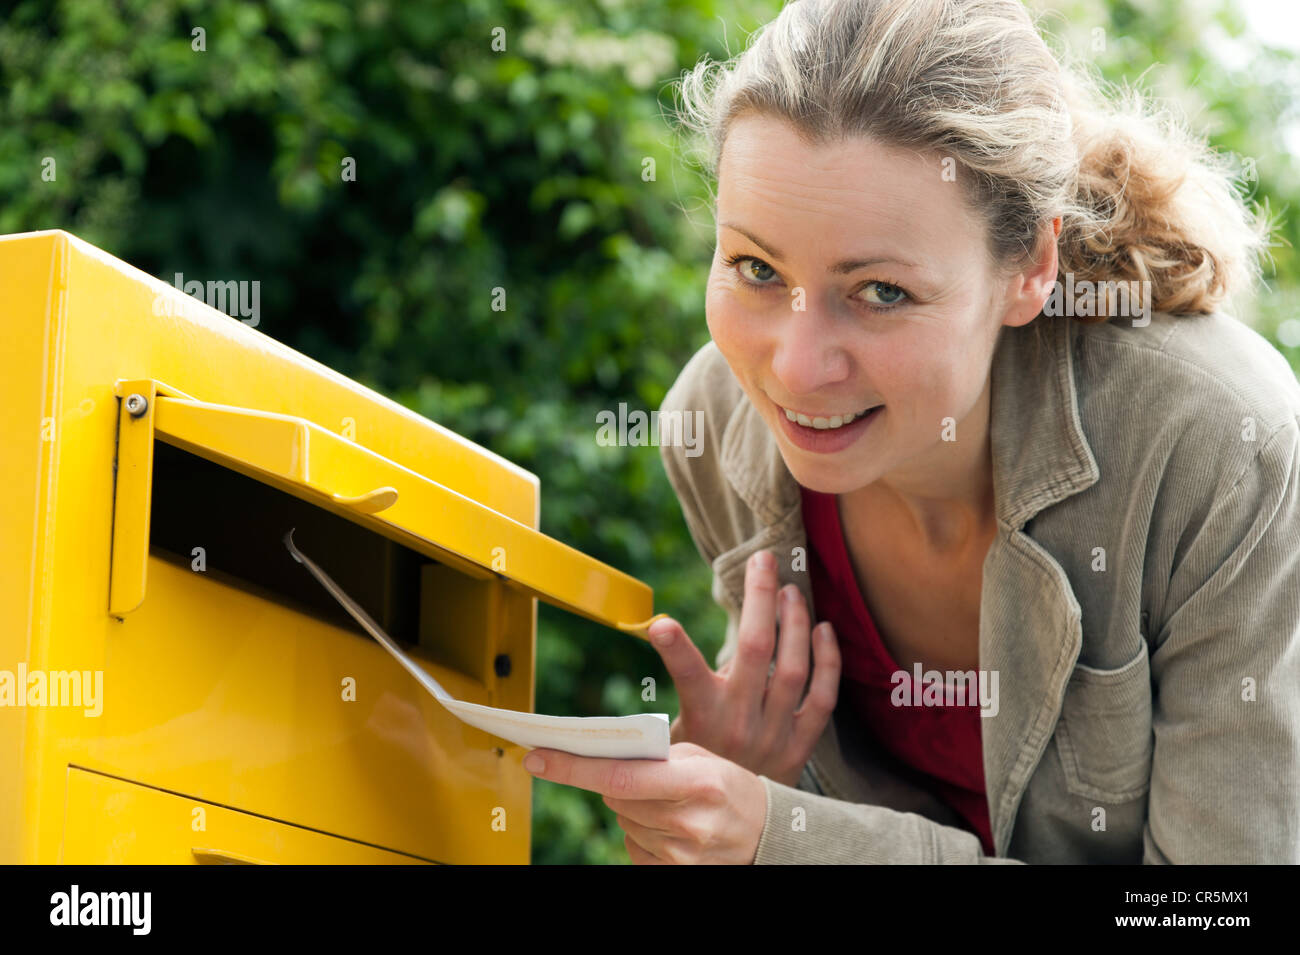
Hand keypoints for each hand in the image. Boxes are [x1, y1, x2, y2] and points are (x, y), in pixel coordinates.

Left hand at [523, 743, 766, 863]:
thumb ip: (654, 757)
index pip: (619, 776)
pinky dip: (642, 834)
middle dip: (617, 783)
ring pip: (623, 823)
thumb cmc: (729, 786)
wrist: (767, 833)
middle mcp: (688, 823)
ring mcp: (682, 855)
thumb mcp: (701, 758)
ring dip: (633, 810)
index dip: (573, 767)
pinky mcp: (677, 875)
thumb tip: (600, 758)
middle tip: (647, 779)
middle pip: (615, 798)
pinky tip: (671, 828)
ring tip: (671, 806)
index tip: (537, 757)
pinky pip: (633, 849)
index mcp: (697, 783)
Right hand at [646, 549, 840, 786]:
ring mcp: (775, 734)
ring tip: (791, 590)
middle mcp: (740, 724)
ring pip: (794, 667)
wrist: (727, 823)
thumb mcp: (677, 733)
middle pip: (757, 649)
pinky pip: (822, 697)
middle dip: (760, 596)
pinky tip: (823, 629)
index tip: (662, 622)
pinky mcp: (800, 744)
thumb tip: (661, 631)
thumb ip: (686, 689)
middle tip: (763, 560)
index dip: (674, 647)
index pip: (686, 675)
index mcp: (702, 718)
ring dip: (795, 621)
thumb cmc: (697, 763)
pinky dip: (827, 660)